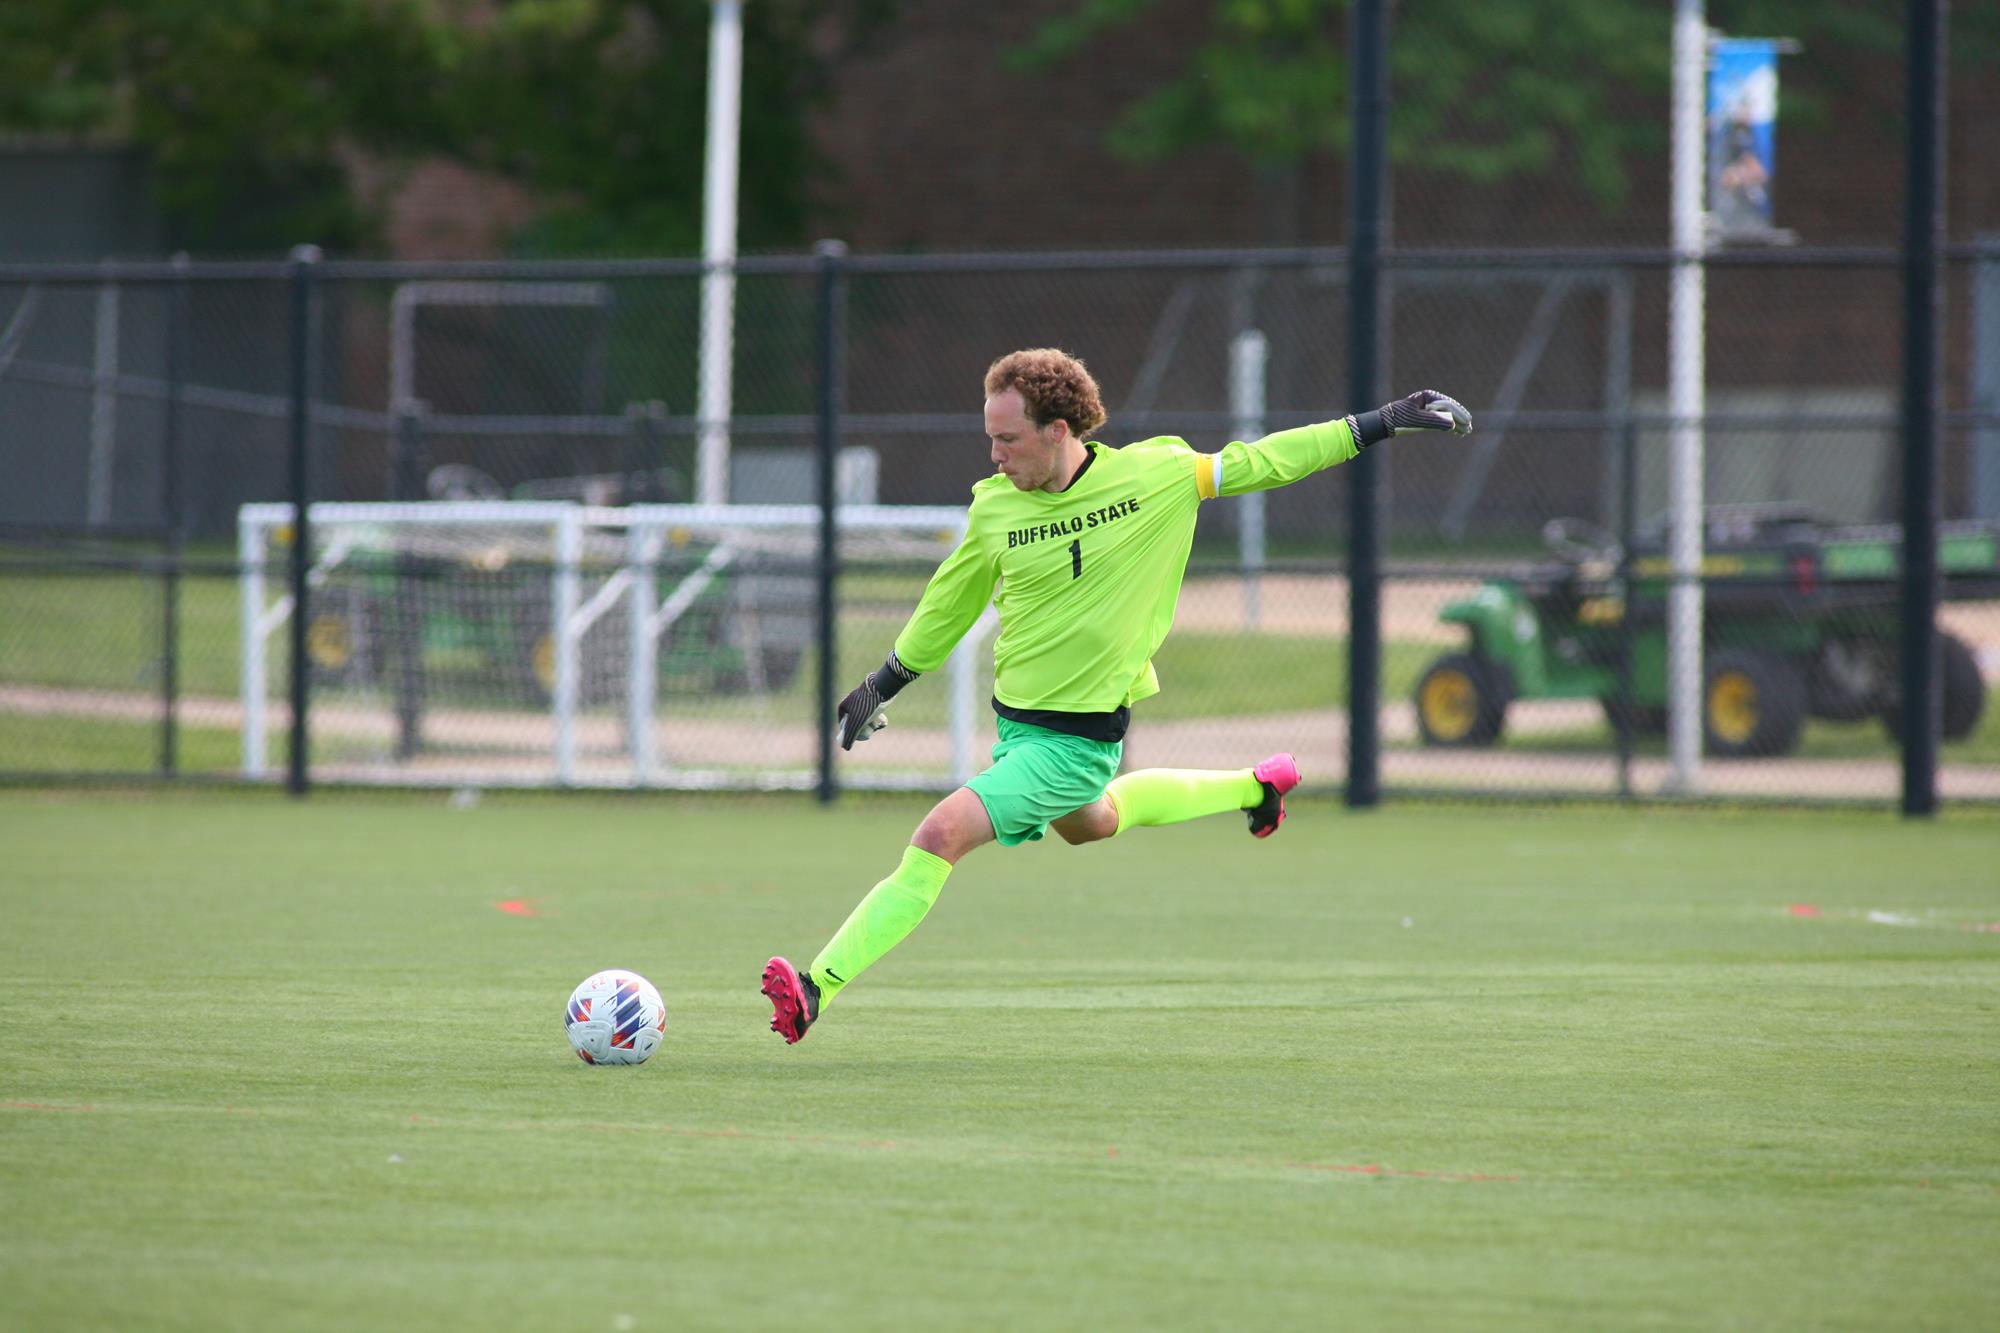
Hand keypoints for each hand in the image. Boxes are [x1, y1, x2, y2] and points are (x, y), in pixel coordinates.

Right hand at [836, 678, 889, 749]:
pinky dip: (879, 719)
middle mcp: (852, 703)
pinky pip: (874, 714)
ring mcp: (863, 701)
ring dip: (873, 724)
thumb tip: (845, 748)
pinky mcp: (875, 700)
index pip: (845, 725)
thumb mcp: (856, 723)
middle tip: (871, 731)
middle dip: (865, 728)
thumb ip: (849, 736)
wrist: (883, 688)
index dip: (852, 733)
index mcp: (844, 706)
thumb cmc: (867, 705)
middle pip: (857, 723)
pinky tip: (883, 721)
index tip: (859, 735)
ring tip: (878, 724)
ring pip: (867, 720)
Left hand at [1348, 390, 1471, 446]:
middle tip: (1470, 428)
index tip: (1468, 422)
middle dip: (1460, 419)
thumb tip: (1452, 425)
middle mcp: (1430, 400)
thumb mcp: (1418, 421)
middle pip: (1449, 409)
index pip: (1448, 405)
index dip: (1459, 414)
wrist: (1385, 423)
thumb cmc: (1400, 419)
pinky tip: (1456, 432)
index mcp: (1428, 396)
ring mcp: (1429, 407)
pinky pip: (1441, 419)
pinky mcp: (1426, 415)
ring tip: (1466, 432)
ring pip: (1446, 415)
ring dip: (1457, 423)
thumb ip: (1435, 421)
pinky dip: (1449, 426)